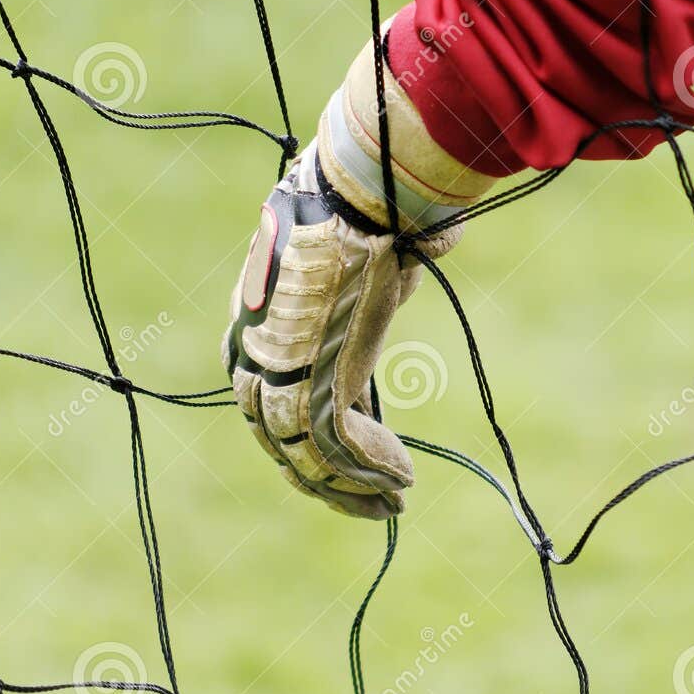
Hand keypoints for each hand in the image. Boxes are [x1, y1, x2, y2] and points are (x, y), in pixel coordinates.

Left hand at [222, 28, 496, 517]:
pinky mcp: (311, 384)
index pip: (262, 393)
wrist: (359, 190)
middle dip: (318, 474)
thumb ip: (385, 263)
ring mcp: (279, 370)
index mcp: (257, 316)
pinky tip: (402, 484)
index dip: (296, 430)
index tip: (341, 450)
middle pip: (273, 433)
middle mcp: (255, 349)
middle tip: (363, 499)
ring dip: (349, 487)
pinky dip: (370, 473)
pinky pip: (336, 450)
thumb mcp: (367, 239)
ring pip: (303, 453)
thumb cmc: (368, 197)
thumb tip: (438, 232)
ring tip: (390, 503)